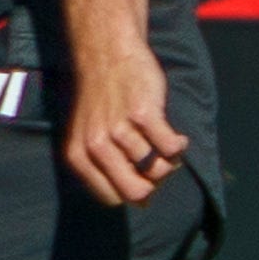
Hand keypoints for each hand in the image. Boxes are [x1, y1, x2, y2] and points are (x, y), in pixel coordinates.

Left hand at [63, 32, 185, 208]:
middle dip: (154, 185)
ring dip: (169, 160)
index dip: (133, 193)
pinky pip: (171, 147)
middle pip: (137, 191)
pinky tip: (175, 135)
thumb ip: (107, 169)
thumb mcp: (89, 137)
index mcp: (79, 156)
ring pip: (158, 169)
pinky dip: (179, 145)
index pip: (112, 198)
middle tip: (158, 166)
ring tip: (163, 142)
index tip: (141, 177)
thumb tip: (143, 204)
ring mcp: (119, 130)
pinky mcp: (143, 114)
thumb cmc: (102, 101)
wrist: (106, 55)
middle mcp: (96, 146)